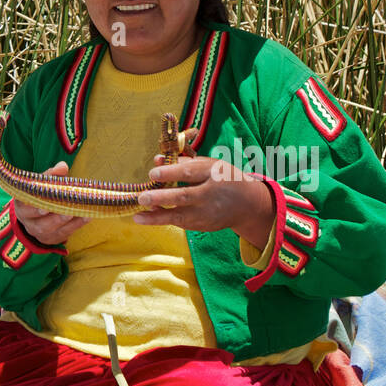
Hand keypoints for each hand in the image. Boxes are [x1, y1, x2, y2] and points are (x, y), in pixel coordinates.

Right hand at [13, 162, 90, 244]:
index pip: (27, 200)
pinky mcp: (50, 238)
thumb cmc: (40, 196)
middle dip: (50, 215)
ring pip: (48, 229)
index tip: (45, 194)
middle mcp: (27, 219)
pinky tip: (86, 216)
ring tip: (75, 213)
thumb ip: (51, 175)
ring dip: (63, 221)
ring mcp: (37, 231)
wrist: (35, 217)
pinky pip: (62, 234)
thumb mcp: (42, 184)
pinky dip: (75, 225)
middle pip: (36, 219)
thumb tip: (62, 166)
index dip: (35, 198)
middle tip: (62, 211)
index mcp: (22, 203)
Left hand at [133, 151, 275, 246]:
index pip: (190, 172)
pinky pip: (181, 223)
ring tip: (138, 216)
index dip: (171, 172)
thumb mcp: (208, 165)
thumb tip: (156, 160)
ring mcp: (207, 212)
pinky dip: (163, 220)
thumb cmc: (222, 177)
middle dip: (162, 197)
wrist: (247, 203)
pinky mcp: (204, 225)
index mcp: (212, 173)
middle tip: (141, 197)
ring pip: (181, 216)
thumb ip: (183, 162)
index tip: (153, 172)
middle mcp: (210, 194)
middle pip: (184, 196)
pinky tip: (146, 218)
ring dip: (157, 216)